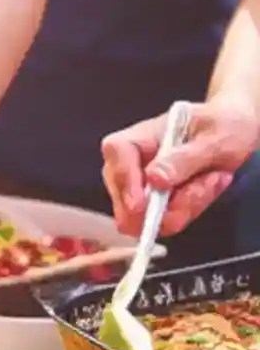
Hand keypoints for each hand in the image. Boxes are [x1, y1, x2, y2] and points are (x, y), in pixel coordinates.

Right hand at [102, 99, 258, 236]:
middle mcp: (129, 164)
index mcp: (138, 137)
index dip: (125, 181)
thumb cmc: (223, 126)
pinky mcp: (151, 205)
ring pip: (144, 217)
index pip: (116, 154)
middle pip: (123, 197)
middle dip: (165, 204)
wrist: (233, 135)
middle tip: (205, 186)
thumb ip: (185, 159)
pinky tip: (205, 190)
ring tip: (211, 181)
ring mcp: (138, 188)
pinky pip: (162, 223)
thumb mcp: (214, 139)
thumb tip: (154, 180)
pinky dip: (187, 211)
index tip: (142, 205)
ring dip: (184, 206)